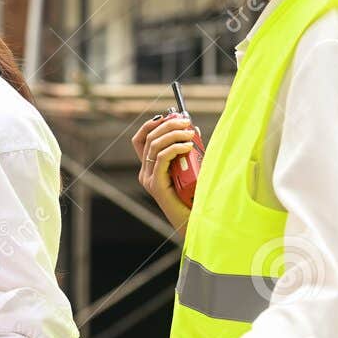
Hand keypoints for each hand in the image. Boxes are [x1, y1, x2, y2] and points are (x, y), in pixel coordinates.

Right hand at [131, 114, 195, 234]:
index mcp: (150, 168)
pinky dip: (174, 148)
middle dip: (168, 125)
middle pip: (149, 138)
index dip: (151, 124)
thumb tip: (192, 128)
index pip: (141, 140)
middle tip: (186, 122)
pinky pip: (162, 158)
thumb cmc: (195, 197)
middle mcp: (145, 172)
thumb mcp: (191, 167)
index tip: (168, 115)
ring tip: (190, 133)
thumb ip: (189, 150)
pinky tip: (188, 146)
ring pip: (155, 145)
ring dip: (173, 134)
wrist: (196, 222)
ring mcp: (149, 179)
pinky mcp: (156, 185)